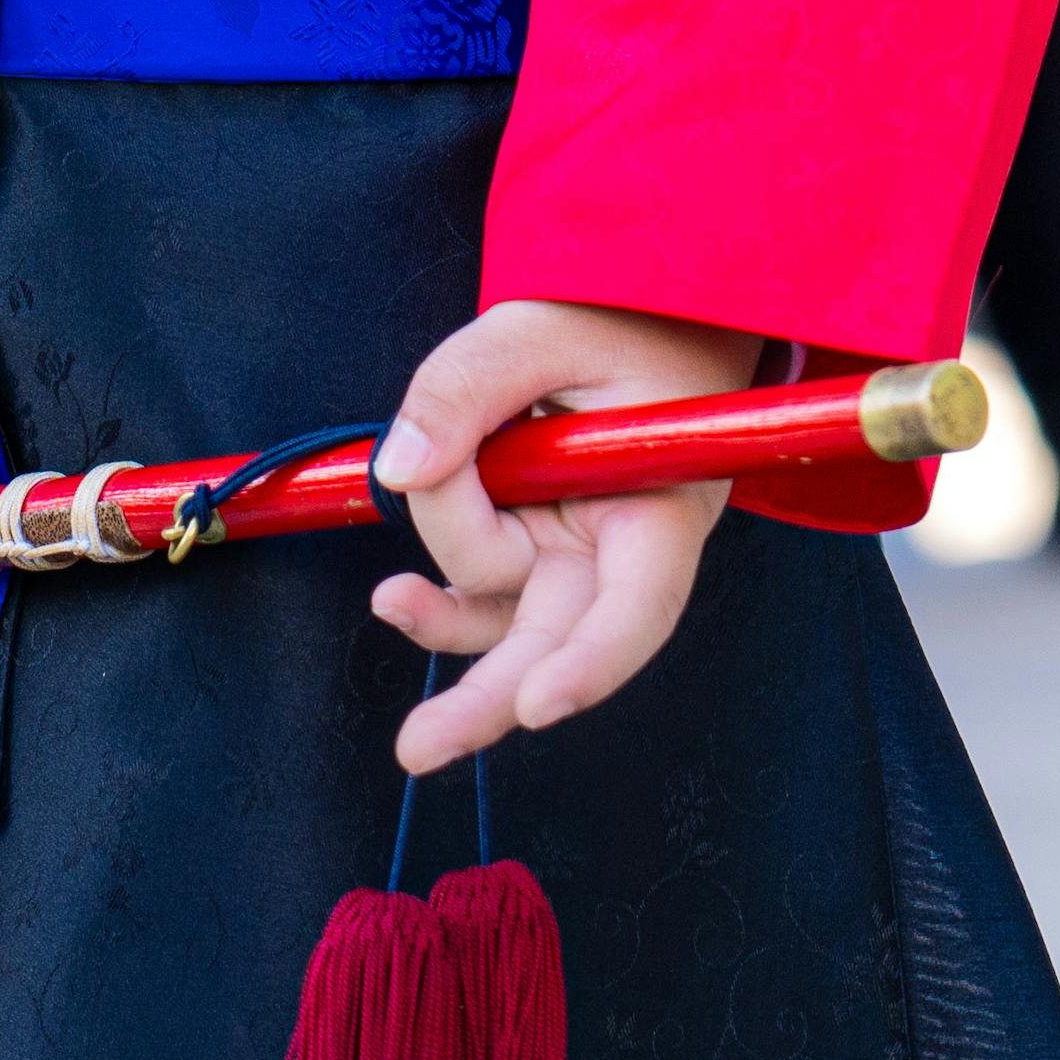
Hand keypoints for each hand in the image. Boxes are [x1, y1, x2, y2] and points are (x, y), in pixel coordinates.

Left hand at [369, 298, 755, 774]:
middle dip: (489, 701)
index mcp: (663, 506)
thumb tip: (400, 469)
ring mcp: (570, 557)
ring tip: (402, 556)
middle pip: (558, 645)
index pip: (636, 606)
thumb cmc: (613, 316)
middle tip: (417, 749)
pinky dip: (433, 597)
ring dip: (440, 602)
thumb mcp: (539, 326)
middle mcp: (620, 551)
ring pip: (494, 608)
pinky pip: (472, 593)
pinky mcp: (528, 551)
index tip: (538, 703)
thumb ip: (466, 385)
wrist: (632, 310)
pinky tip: (396, 599)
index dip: (592, 662)